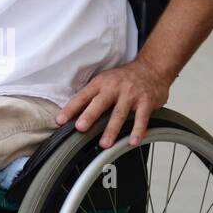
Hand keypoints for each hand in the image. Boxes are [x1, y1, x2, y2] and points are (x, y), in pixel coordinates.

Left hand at [54, 56, 171, 148]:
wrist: (152, 68)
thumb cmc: (125, 78)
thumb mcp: (105, 80)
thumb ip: (92, 96)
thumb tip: (73, 114)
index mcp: (101, 83)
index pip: (83, 96)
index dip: (71, 108)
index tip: (60, 120)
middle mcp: (114, 87)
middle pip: (100, 103)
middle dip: (89, 116)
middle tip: (80, 128)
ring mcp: (131, 94)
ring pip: (119, 113)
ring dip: (111, 129)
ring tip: (104, 144)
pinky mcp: (146, 101)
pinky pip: (141, 118)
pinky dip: (138, 130)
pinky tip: (132, 141)